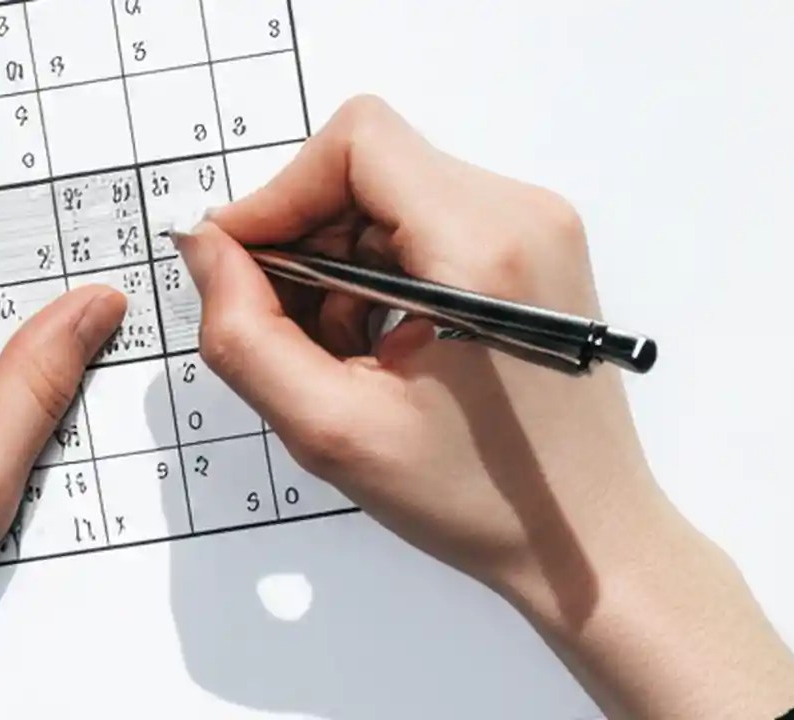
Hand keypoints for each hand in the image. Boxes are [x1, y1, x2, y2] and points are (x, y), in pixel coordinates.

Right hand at [179, 96, 793, 717]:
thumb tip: (206, 249)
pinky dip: (372, 274)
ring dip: (334, 263)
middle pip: (367, 167)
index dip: (278, 195)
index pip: (357, 143)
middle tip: (279, 327)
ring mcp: (533, 228)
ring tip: (333, 352)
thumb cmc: (481, 501)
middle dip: (302, 239)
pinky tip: (372, 346)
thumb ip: (246, 336)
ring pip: (386, 197)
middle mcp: (521, 215)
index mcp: (484, 249)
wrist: (587, 541)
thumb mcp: (334, 431)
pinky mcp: (529, 250)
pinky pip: (420, 225)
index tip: (237, 264)